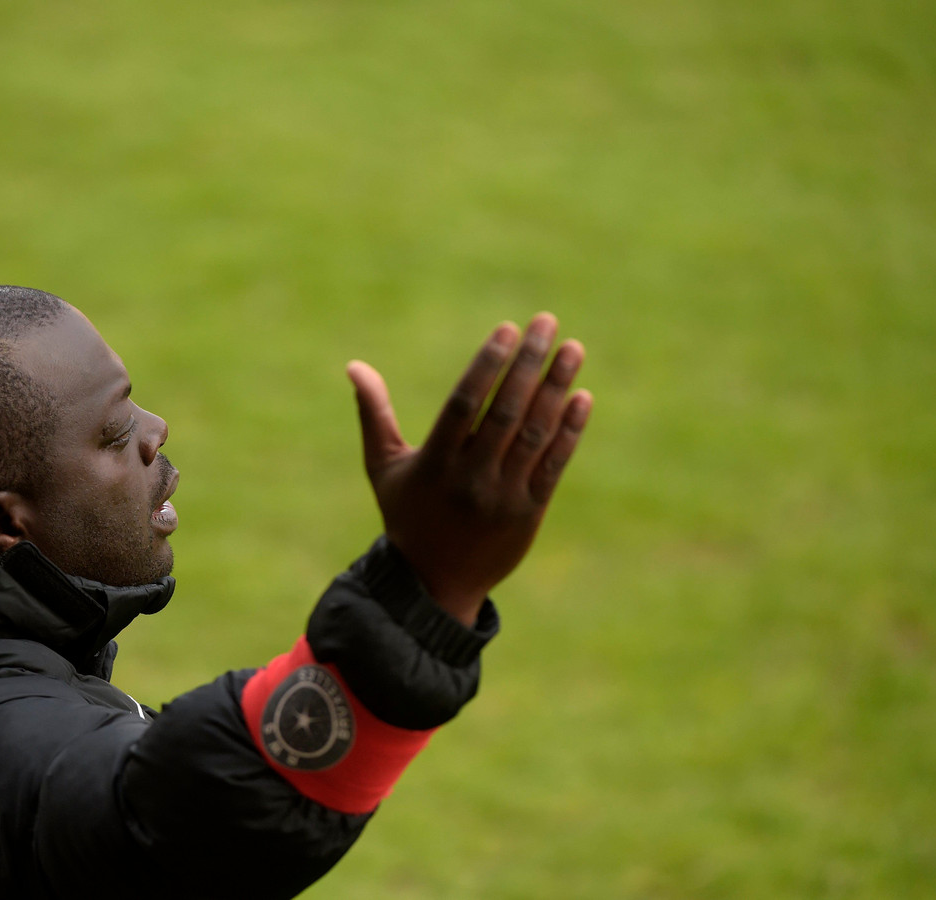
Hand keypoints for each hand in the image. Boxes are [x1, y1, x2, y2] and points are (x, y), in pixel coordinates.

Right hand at [348, 314, 592, 624]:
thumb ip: (374, 414)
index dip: (487, 365)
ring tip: (572, 350)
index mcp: (434, 463)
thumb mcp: (384, 466)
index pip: (464, 404)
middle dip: (528, 363)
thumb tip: (354, 365)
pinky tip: (581, 397)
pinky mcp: (528, 512)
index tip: (507, 329)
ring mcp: (502, 497)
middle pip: (505, 412)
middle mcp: (470, 478)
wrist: (434, 584)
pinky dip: (568, 431)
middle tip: (546, 323)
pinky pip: (553, 465)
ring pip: (534, 435)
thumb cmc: (406, 514)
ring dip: (556, 389)